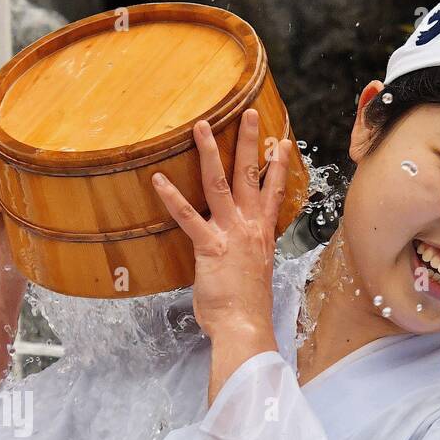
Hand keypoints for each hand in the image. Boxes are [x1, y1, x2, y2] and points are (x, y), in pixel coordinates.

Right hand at [0, 157, 25, 297]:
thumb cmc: (15, 258)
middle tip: (15, 172)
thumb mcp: (31, 228)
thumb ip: (35, 208)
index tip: (33, 170)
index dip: (21, 168)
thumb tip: (55, 188)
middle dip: (4, 166)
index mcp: (14, 196)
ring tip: (0, 188)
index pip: (16, 171)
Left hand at [151, 110, 292, 339]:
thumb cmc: (247, 309)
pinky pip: (188, 217)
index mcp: (262, 236)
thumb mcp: (253, 277)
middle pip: (251, 177)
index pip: (274, 194)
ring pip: (221, 184)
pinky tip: (157, 179)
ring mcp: (231, 235)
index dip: (279, 167)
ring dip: (211, 152)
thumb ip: (244, 259)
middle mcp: (250, 229)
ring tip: (202, 125)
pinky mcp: (210, 247)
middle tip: (249, 113)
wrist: (245, 326)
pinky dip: (172, 197)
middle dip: (250, 143)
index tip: (282, 143)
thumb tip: (237, 260)